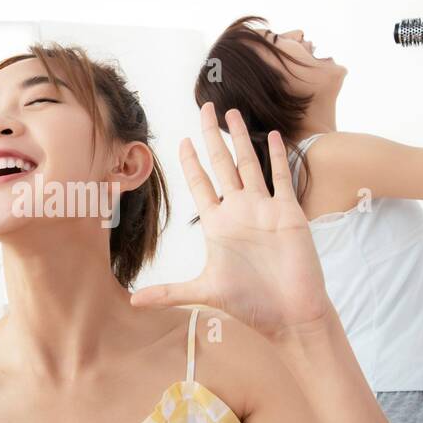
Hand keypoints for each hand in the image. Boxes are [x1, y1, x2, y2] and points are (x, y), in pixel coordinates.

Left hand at [130, 102, 331, 339]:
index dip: (190, 162)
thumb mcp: (205, 292)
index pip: (200, 184)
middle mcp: (239, 212)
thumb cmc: (251, 304)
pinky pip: (281, 178)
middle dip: (212, 136)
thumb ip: (169, 292)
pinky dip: (277, 157)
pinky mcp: (288, 214)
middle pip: (222, 164)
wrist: (291, 314)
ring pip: (249, 164)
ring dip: (241, 138)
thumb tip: (132, 302)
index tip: (180, 140)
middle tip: (205, 108)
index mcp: (217, 225)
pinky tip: (273, 136)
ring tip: (232, 112)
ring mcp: (264, 210)